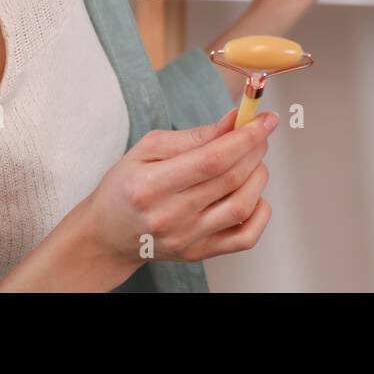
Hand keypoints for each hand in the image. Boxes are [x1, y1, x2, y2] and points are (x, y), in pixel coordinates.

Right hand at [79, 107, 276, 265]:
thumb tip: (233, 121)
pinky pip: (246, 237)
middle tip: (258, 133)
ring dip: (258, 175)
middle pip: (231, 179)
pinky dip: (261, 212)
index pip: (212, 159)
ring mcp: (188, 239)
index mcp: (152, 185)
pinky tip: (252, 193)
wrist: (109, 233)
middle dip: (254, 149)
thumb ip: (193, 135)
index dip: (245, 137)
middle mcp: (171, 216)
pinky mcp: (200, 253)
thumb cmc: (126, 186)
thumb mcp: (147, 149)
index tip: (264, 120)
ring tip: (251, 160)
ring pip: (243, 206)